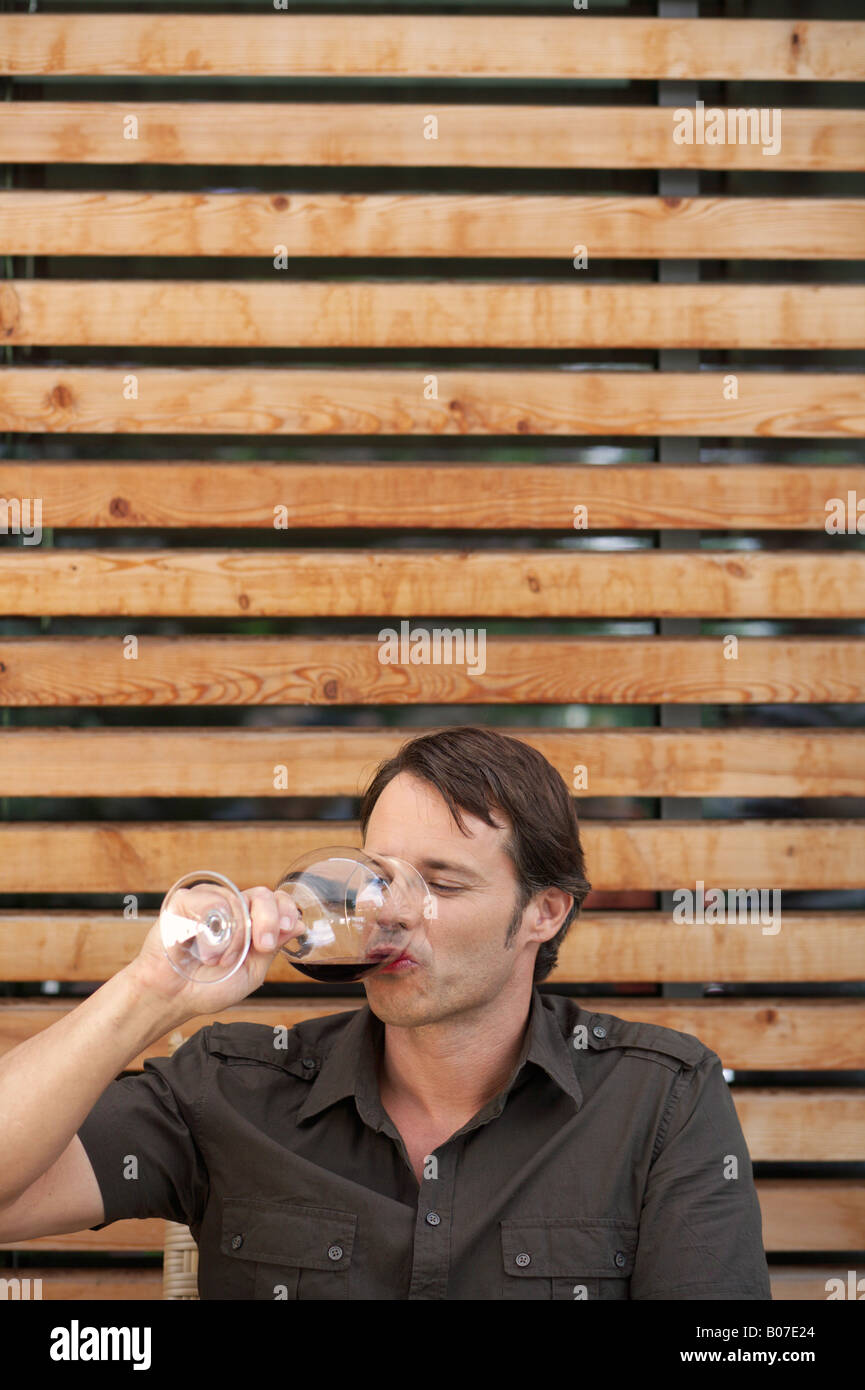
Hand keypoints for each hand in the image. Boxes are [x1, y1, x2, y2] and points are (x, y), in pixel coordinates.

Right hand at [125, 885, 304, 1020]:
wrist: (172, 998)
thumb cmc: (208, 987)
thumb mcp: (251, 972)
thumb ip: (272, 947)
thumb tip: (298, 924)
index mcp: (250, 922)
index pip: (276, 901)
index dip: (285, 910)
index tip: (287, 927)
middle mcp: (232, 908)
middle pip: (262, 895)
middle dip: (268, 919)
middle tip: (260, 944)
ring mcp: (209, 902)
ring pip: (236, 901)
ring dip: (234, 937)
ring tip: (220, 960)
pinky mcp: (185, 902)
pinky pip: (208, 903)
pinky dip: (210, 931)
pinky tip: (204, 949)